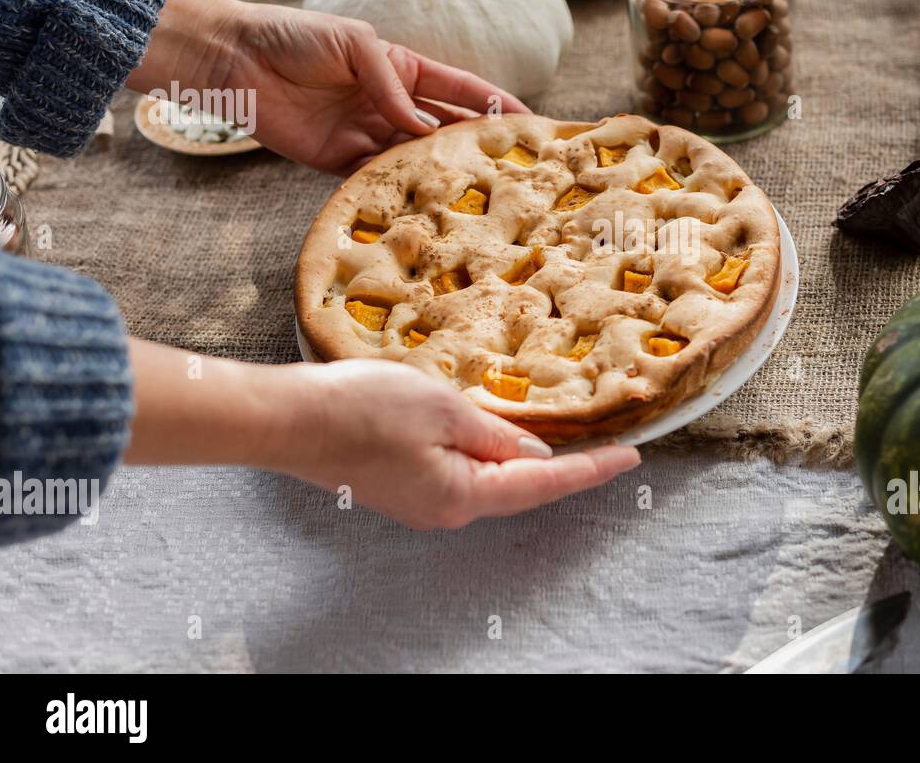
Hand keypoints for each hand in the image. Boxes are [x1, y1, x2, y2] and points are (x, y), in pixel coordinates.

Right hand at [126, 342, 640, 528]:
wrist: (287, 419)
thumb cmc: (360, 409)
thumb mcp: (443, 408)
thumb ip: (494, 431)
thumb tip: (532, 449)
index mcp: (463, 495)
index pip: (545, 482)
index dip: (592, 468)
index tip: (632, 457)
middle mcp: (446, 509)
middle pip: (520, 485)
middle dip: (561, 463)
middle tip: (606, 440)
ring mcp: (421, 500)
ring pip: (490, 476)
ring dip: (522, 455)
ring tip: (558, 428)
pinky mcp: (401, 484)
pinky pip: (460, 470)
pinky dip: (486, 451)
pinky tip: (495, 429)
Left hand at [129, 0, 529, 174]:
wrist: (233, 60)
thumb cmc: (293, 36)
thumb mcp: (354, 43)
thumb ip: (392, 83)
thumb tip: (424, 128)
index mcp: (402, 68)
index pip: (460, 89)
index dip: (495, 104)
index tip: (531, 122)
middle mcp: (391, 104)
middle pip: (446, 130)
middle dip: (479, 147)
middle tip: (515, 171)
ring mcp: (367, 135)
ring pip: (417, 160)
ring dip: (444, 175)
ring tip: (479, 196)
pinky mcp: (338, 162)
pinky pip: (377, 181)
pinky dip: (400, 193)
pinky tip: (425, 207)